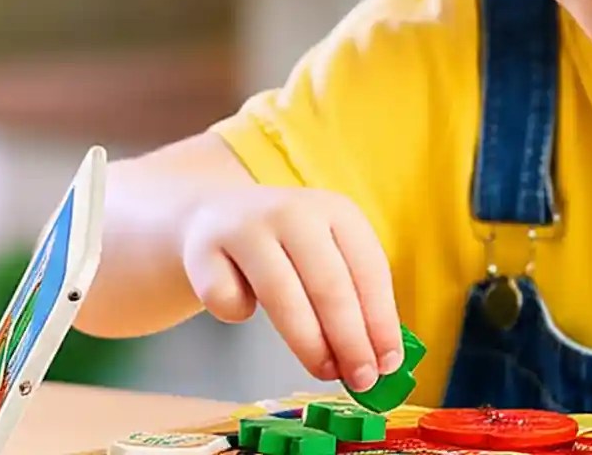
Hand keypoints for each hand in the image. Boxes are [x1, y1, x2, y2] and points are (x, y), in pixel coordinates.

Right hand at [179, 186, 402, 391]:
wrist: (214, 216)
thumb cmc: (287, 250)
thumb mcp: (328, 255)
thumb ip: (355, 299)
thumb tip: (381, 361)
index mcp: (336, 210)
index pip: (370, 269)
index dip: (381, 321)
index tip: (388, 363)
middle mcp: (294, 212)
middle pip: (330, 285)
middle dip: (350, 341)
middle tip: (361, 380)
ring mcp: (246, 227)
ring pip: (282, 297)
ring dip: (309, 344)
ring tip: (325, 371)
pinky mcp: (202, 249)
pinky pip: (228, 302)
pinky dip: (239, 315)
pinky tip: (244, 307)